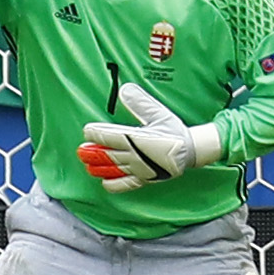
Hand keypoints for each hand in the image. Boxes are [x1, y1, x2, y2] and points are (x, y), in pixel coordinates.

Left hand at [78, 83, 221, 191]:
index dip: (98, 133)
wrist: (193, 151)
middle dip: (94, 152)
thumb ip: (141, 103)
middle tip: (80, 151)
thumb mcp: (160, 113)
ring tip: (87, 165)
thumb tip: (124, 89)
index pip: (113, 136)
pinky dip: (115, 184)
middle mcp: (139, 156)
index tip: (87, 130)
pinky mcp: (146, 179)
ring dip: (100, 167)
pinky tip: (104, 182)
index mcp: (141, 139)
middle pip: (110, 154)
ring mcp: (141, 170)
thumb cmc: (175, 131)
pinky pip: (128, 184)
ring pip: (115, 169)